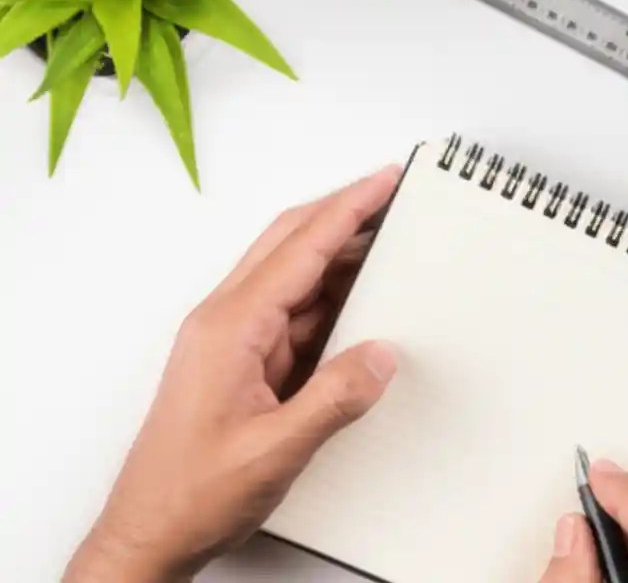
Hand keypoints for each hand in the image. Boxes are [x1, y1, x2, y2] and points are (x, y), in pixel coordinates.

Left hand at [64, 166, 403, 582]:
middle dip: (342, 212)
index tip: (384, 180)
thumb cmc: (193, 493)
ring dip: (338, 253)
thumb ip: (333, 399)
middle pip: (289, 243)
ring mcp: (233, 340)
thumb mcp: (274, 450)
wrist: (151, 532)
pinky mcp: (243, 362)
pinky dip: (332, 296)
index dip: (347, 209)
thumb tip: (382, 354)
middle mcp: (226, 322)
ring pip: (293, 275)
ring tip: (389, 239)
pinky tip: (362, 300)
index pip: (299, 249)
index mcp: (229, 327)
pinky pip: (294, 313)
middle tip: (392, 193)